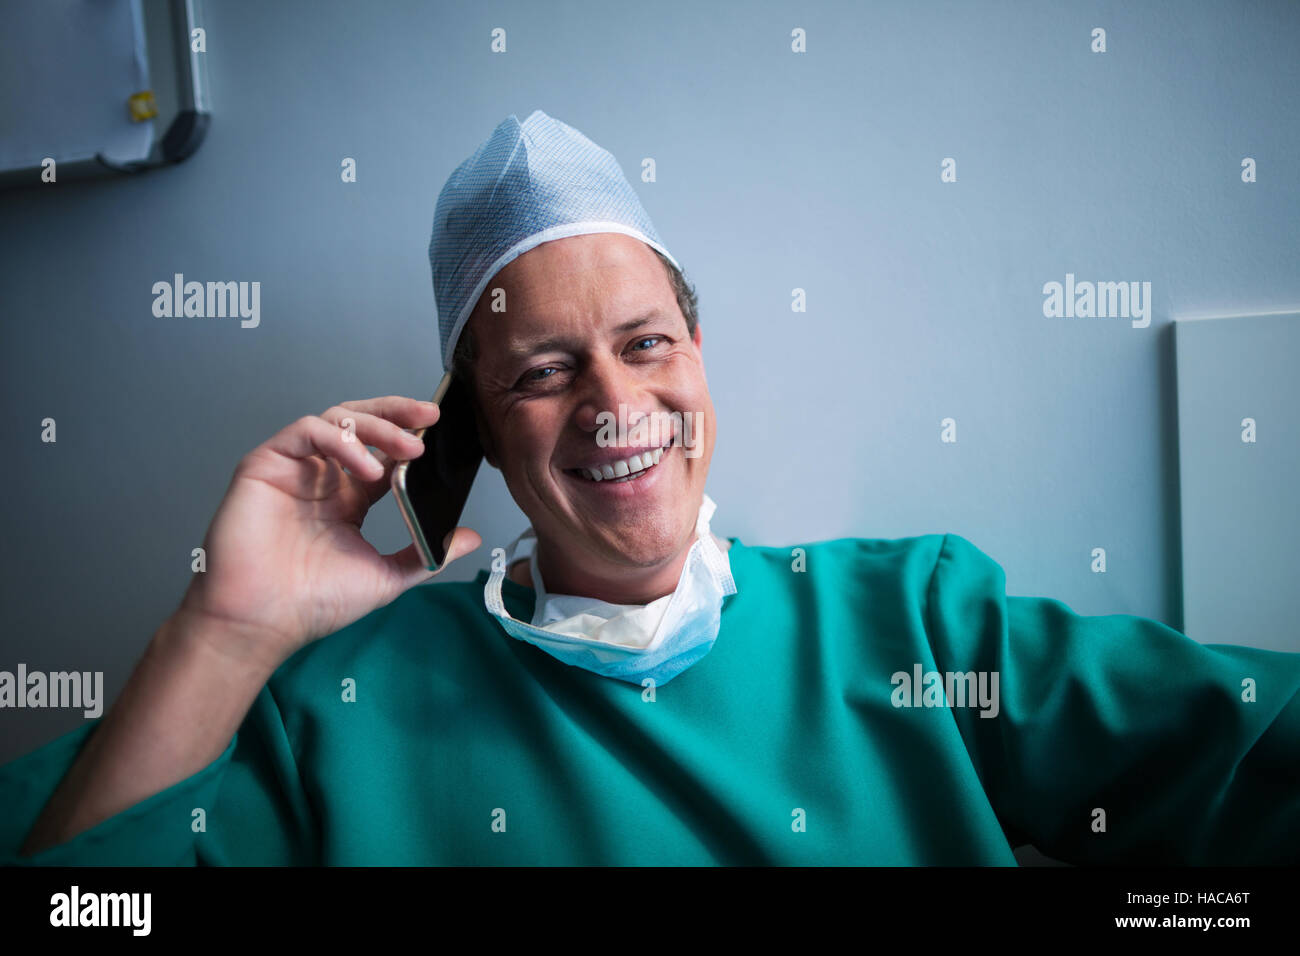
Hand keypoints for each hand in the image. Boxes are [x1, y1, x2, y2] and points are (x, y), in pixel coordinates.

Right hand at [174, 395, 481, 670]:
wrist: (263, 622)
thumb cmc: (313, 603)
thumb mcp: (386, 576)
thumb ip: (427, 553)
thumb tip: (471, 539)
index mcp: (348, 498)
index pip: (383, 451)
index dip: (410, 437)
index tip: (442, 433)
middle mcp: (322, 477)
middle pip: (361, 423)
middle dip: (397, 414)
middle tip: (429, 416)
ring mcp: (294, 469)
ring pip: (337, 419)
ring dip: (377, 426)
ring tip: (408, 448)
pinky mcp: (266, 465)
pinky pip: (305, 432)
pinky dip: (340, 440)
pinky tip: (367, 469)